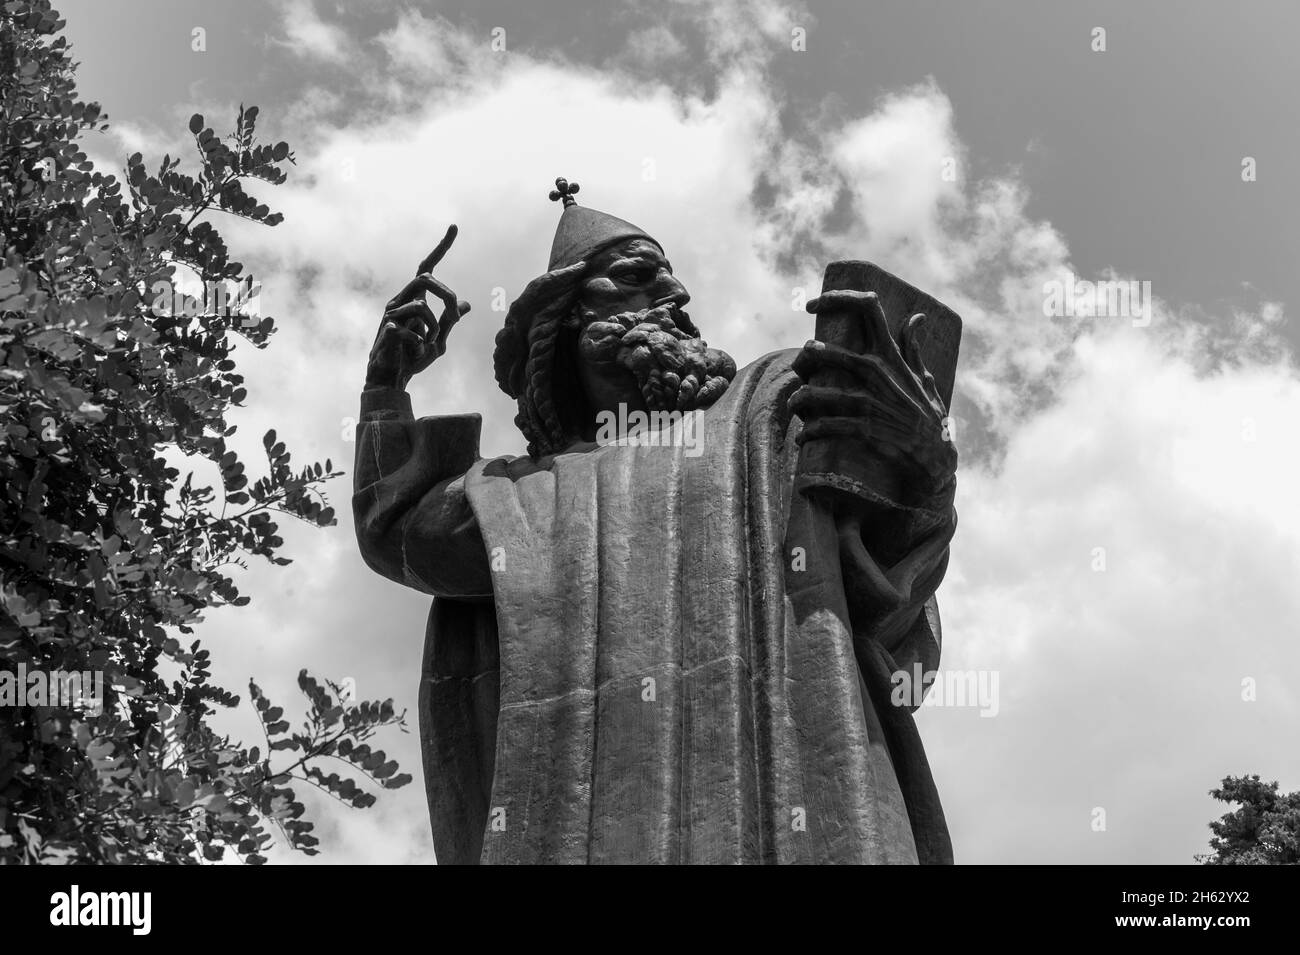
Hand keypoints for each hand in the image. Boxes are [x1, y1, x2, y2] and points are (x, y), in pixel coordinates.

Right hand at [366, 225, 470, 390]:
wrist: (392, 379)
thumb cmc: (412, 358)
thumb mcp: (438, 341)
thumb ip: (450, 323)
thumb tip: (467, 304)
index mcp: (414, 299)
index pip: (426, 268)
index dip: (441, 248)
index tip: (454, 227)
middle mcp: (400, 300)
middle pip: (426, 278)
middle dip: (447, 295)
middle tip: (455, 318)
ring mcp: (390, 313)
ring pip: (422, 306)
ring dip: (434, 329)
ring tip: (429, 345)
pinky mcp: (385, 328)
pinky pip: (411, 329)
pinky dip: (420, 344)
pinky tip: (414, 352)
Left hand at [790, 290, 956, 495]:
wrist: (934, 456)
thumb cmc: (927, 414)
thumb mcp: (923, 377)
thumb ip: (913, 348)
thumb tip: (917, 317)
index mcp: (889, 355)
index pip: (868, 307)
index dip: (837, 297)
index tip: (812, 304)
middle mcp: (877, 372)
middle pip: (828, 351)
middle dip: (806, 359)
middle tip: (798, 366)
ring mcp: (870, 401)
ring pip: (819, 393)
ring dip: (800, 400)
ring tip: (794, 405)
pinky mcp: (865, 428)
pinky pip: (827, 426)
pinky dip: (811, 432)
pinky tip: (803, 437)